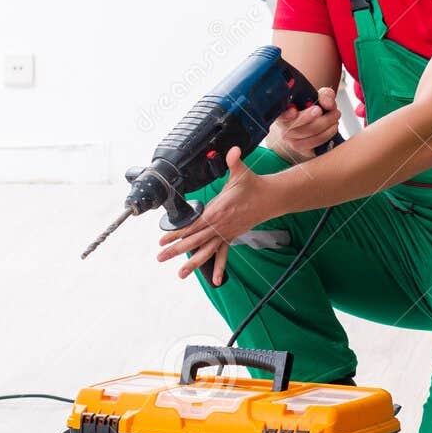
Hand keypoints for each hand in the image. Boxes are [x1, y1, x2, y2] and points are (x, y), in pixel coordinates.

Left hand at [156, 146, 273, 284]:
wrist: (271, 198)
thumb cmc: (253, 185)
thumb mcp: (241, 172)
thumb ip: (234, 161)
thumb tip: (232, 151)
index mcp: (217, 211)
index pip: (193, 224)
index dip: (177, 232)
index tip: (162, 239)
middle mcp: (220, 226)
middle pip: (194, 241)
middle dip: (176, 249)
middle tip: (160, 257)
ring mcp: (226, 233)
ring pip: (206, 251)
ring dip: (193, 263)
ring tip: (180, 274)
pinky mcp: (231, 236)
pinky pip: (223, 254)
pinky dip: (219, 267)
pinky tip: (217, 281)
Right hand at [267, 86, 339, 163]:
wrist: (318, 122)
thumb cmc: (315, 107)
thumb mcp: (321, 96)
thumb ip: (325, 95)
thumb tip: (328, 104)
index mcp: (283, 112)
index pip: (280, 114)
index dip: (286, 115)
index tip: (294, 111)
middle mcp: (285, 128)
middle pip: (299, 126)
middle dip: (319, 119)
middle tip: (334, 112)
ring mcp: (292, 141)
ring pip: (309, 135)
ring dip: (327, 126)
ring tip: (335, 118)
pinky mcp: (303, 150)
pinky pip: (316, 144)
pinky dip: (327, 135)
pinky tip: (332, 128)